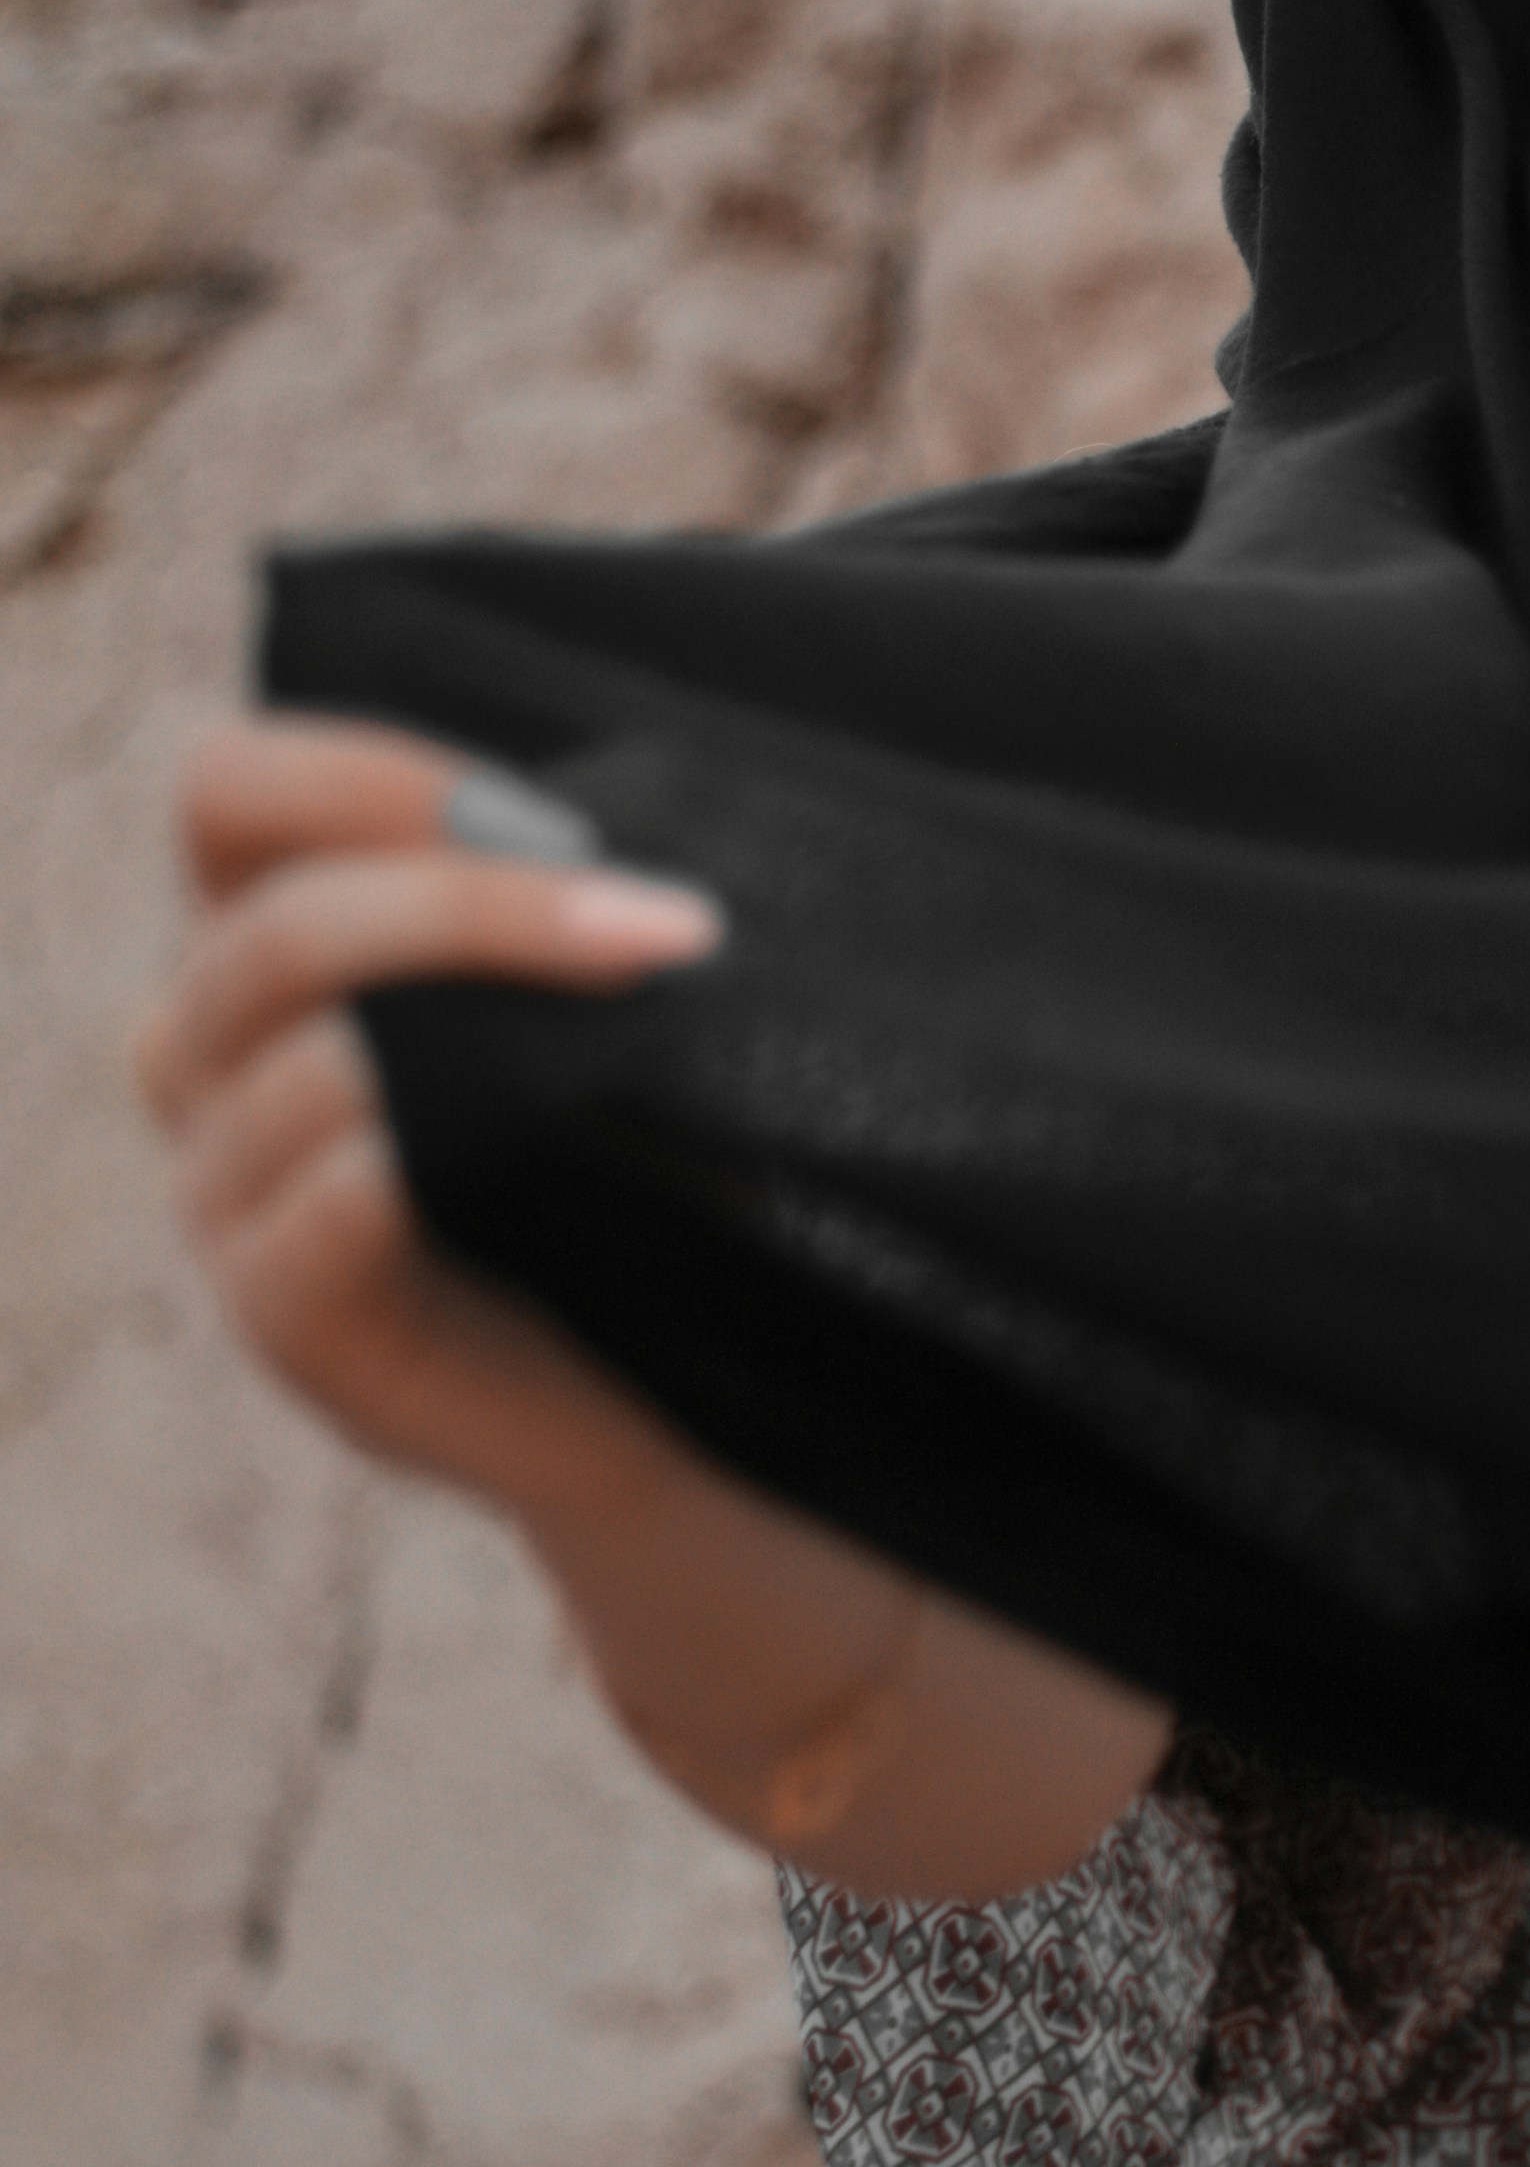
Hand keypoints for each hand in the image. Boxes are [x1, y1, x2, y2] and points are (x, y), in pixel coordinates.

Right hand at [136, 715, 722, 1526]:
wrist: (670, 1389)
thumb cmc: (631, 1174)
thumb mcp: (579, 1010)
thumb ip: (551, 901)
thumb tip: (638, 810)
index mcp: (271, 952)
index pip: (232, 797)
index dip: (366, 777)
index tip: (562, 818)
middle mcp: (217, 1063)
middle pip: (277, 932)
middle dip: (477, 907)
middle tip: (676, 926)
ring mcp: (231, 1201)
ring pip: (297, 1065)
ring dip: (475, 1022)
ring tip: (659, 1018)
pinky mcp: (289, 1327)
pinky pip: (307, 1223)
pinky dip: (394, 1172)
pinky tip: (508, 1151)